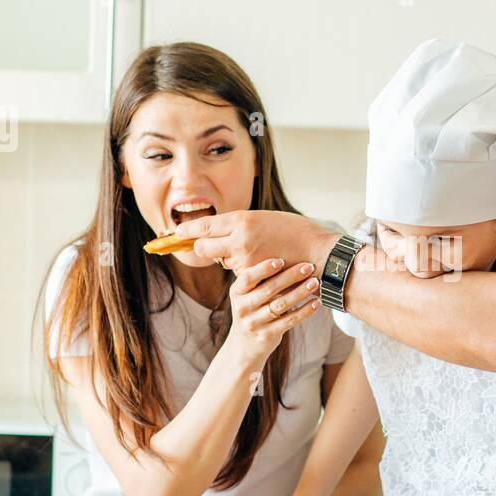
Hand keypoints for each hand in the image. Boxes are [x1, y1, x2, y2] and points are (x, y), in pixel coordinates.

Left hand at [180, 210, 340, 272]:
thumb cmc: (295, 232)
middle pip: (203, 247)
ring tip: (255, 252)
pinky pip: (239, 273)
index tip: (177, 231)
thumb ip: (240, 225)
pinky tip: (263, 263)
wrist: (318, 252)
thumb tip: (218, 232)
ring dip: (230, 259)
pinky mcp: (252, 276)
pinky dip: (246, 270)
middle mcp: (238, 239)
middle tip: (204, 245)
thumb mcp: (263, 219)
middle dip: (202, 247)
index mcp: (242, 219)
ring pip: (223, 261)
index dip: (186, 229)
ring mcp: (244, 260)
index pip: (203, 225)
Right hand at [224, 256, 321, 362]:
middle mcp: (242, 308)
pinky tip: (316, 303)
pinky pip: (289, 320)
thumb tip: (287, 251)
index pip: (248, 278)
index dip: (263, 269)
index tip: (281, 260)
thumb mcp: (248, 295)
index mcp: (237, 293)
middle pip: (269, 289)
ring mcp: (254, 323)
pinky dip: (305, 311)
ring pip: (281, 305)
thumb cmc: (253, 310)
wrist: (245, 345)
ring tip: (315, 282)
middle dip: (290, 276)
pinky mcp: (267, 335)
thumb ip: (261, 279)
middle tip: (308, 266)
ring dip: (300, 292)